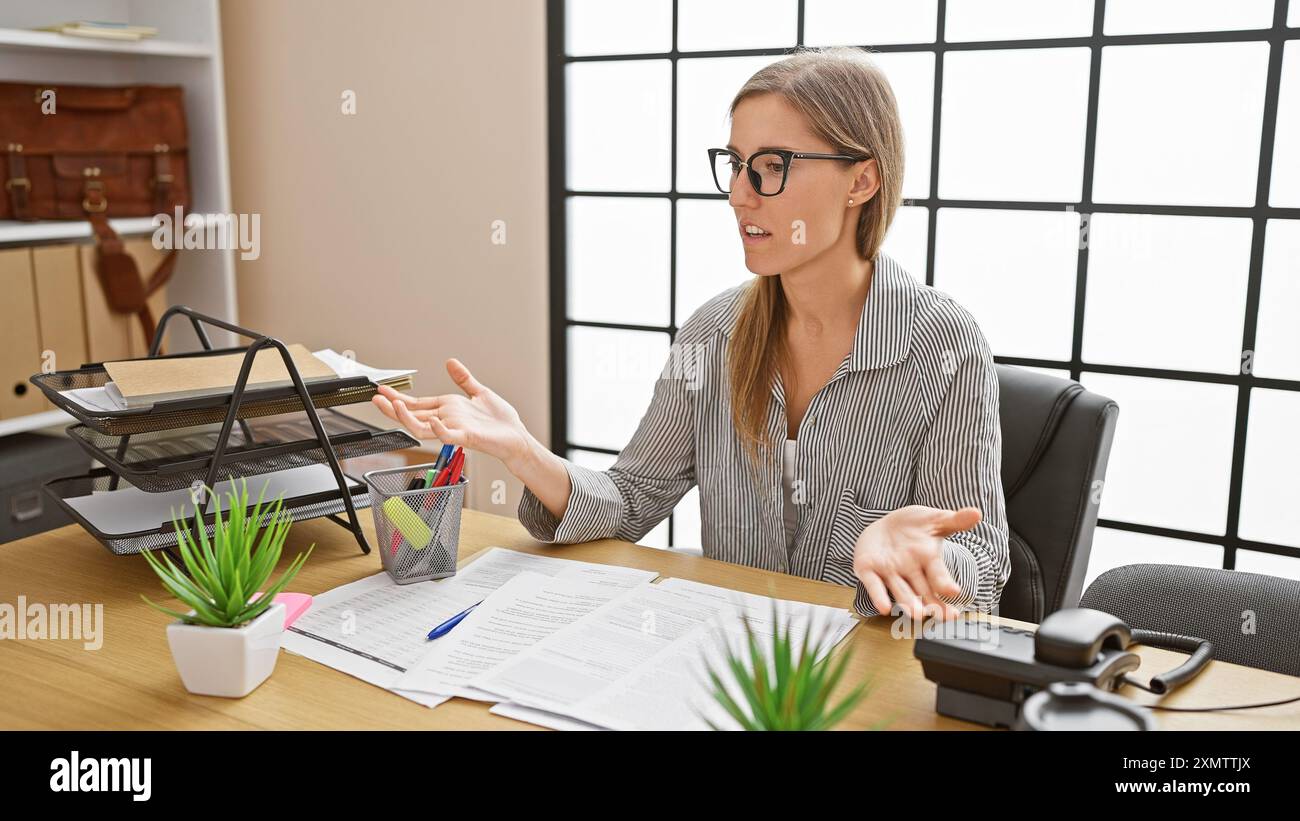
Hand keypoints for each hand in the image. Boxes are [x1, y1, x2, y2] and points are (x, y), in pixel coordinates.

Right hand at [371, 358, 532, 465]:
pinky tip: (432, 420)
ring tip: (394, 406)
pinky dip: (439, 429)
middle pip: (413, 416)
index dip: (399, 398)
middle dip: (392, 408)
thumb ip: (463, 379)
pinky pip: (448, 436)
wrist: (516, 437)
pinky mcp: (467, 438)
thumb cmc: (500, 421)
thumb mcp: (479, 392)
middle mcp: (447, 420)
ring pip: (423, 427)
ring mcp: (455, 430)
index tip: (383, 391)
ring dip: (407, 418)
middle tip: (375, 399)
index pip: (417, 404)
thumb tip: (450, 362)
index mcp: (447, 409)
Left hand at [851, 504, 981, 620]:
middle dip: (933, 604)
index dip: (946, 583)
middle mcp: (911, 571)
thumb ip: (954, 520)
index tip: (955, 591)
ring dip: (908, 603)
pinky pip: (874, 584)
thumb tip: (976, 513)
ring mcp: (890, 572)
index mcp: (928, 560)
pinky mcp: (869, 570)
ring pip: (901, 591)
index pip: (939, 575)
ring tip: (916, 614)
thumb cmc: (915, 526)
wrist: (886, 525)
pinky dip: (878, 595)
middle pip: (924, 591)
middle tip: (942, 616)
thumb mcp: (934, 520)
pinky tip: (884, 608)